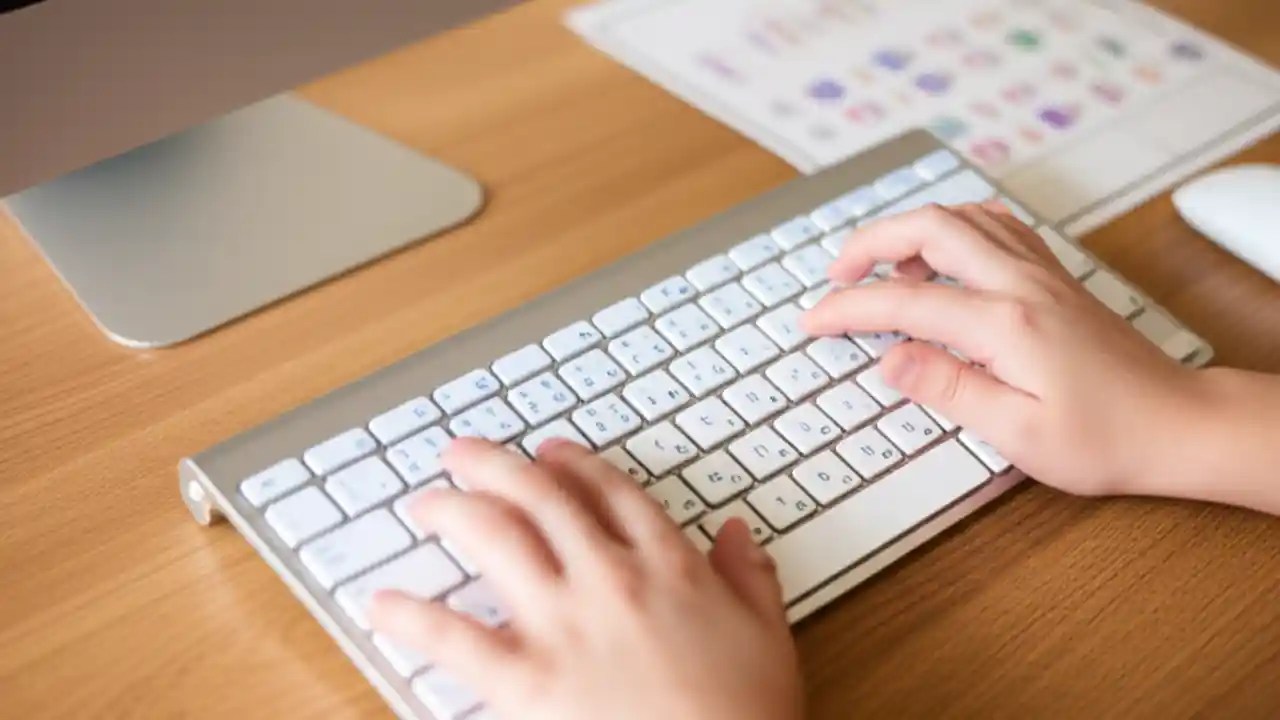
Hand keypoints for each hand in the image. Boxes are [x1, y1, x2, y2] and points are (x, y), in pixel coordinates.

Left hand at [369, 438, 802, 719]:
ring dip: (453, 509)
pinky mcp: (527, 678)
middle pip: (540, 496)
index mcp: (668, 564)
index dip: (574, 465)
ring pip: (495, 537)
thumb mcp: (769, 632)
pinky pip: (456, 638)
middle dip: (495, 465)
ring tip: (427, 501)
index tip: (551, 454)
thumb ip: (750, 575)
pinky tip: (384, 603)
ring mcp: (563, 621)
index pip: (610, 493)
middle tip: (464, 454)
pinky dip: (413, 617)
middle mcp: (608, 576)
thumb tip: (736, 533)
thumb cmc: (747, 712)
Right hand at [801, 202, 1201, 496]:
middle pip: (931, 229)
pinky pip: (995, 228)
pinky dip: (955, 229)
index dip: (849, 309)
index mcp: (1006, 324)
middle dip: (870, 242)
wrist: (1176, 425)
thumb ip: (947, 388)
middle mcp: (1023, 284)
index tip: (813, 321)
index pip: (905, 303)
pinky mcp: (1054, 279)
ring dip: (911, 230)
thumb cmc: (1104, 439)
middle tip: (836, 274)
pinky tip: (942, 257)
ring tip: (880, 267)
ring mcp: (1042, 274)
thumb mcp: (1017, 432)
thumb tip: (890, 360)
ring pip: (963, 218)